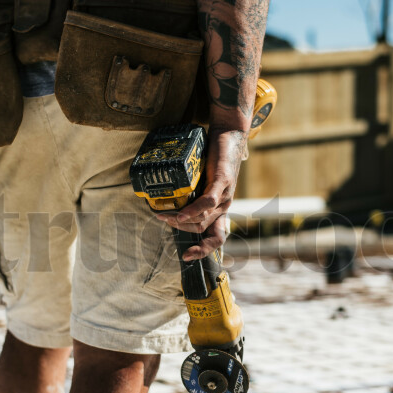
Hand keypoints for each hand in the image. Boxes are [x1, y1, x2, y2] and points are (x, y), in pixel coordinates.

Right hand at [157, 130, 246, 260]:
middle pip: (203, 229)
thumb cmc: (214, 158)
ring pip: (203, 218)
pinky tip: (180, 214)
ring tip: (164, 213)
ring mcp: (226, 195)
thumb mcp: (202, 182)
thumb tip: (170, 204)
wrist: (230, 135)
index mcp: (221, 210)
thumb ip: (192, 195)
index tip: (186, 257)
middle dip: (181, 229)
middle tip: (163, 219)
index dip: (204, 251)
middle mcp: (225, 206)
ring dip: (181, 219)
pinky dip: (193, 211)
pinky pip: (207, 202)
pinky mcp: (222, 182)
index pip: (217, 239)